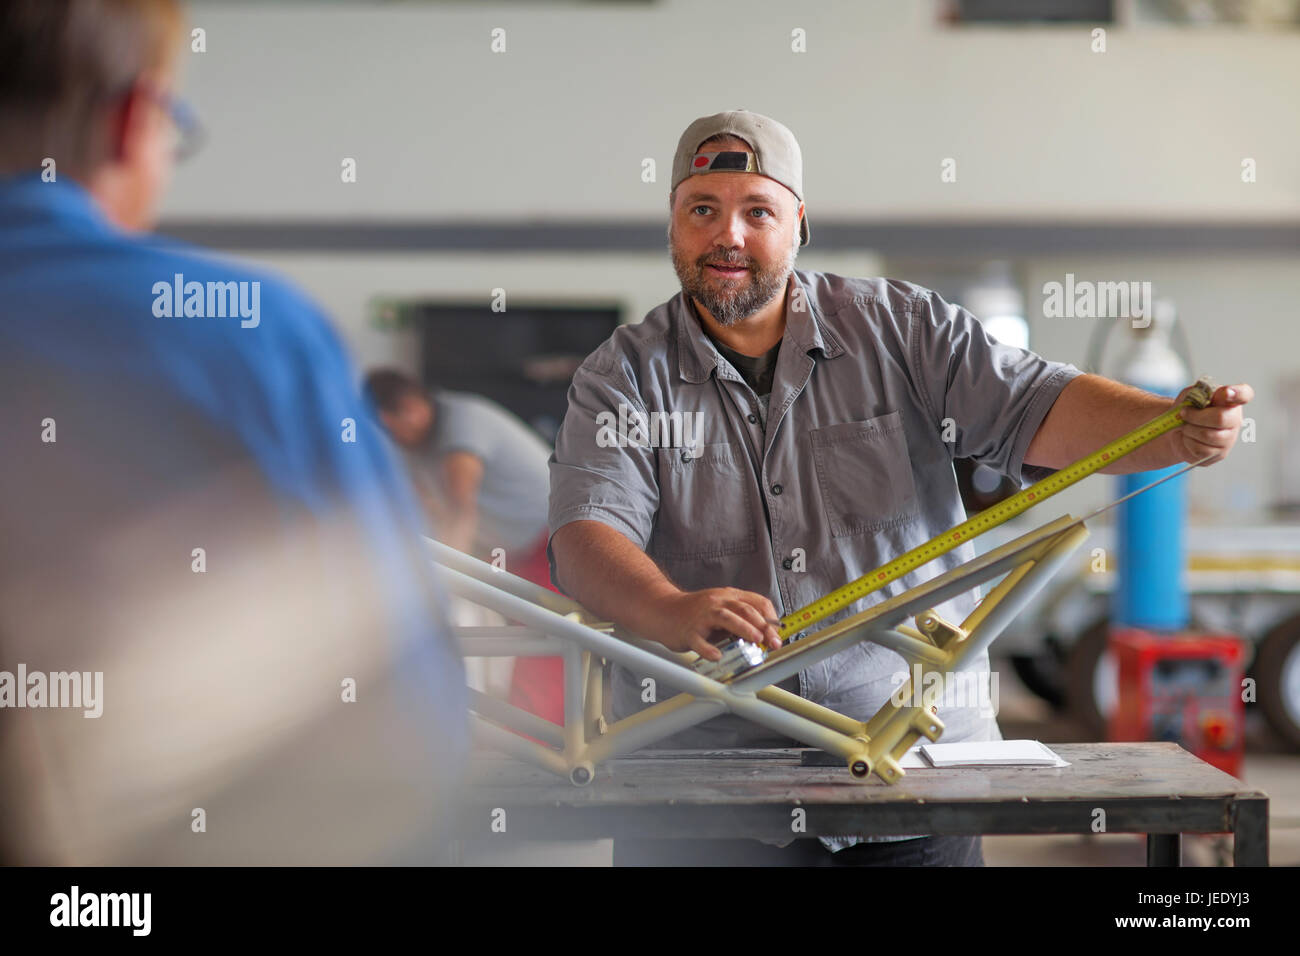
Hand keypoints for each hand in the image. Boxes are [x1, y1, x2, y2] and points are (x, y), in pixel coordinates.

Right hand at [646, 588, 783, 660]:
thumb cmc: (694, 613)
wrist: (662, 610)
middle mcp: (716, 603)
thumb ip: (739, 619)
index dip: (770, 618)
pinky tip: (717, 656)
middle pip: (744, 610)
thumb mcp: (720, 609)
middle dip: (763, 626)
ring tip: (755, 641)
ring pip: (726, 618)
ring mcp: (702, 616)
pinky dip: (709, 649)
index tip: (777, 634)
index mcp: (728, 597)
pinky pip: (700, 641)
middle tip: (772, 642)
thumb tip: (764, 637)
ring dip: (744, 629)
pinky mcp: (688, 631)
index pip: (756, 602)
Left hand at [1175, 383, 1252, 465]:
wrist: (1176, 432)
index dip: (1238, 393)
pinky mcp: (1220, 454)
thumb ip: (1196, 392)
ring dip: (1189, 429)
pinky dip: (1188, 442)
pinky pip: (1201, 449)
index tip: (1227, 392)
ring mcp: (1229, 439)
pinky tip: (1189, 438)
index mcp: (1230, 401)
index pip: (1244, 394)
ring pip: (1207, 435)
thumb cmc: (1187, 412)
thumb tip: (1205, 396)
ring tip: (1186, 426)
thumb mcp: (1188, 397)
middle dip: (1195, 416)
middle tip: (1184, 413)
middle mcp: (1235, 420)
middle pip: (1220, 418)